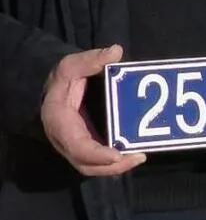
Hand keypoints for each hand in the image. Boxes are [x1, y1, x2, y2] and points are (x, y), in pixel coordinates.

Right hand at [41, 44, 145, 176]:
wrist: (51, 90)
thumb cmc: (62, 79)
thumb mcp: (71, 66)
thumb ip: (91, 60)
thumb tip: (116, 51)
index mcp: (59, 122)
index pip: (76, 145)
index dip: (96, 154)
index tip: (116, 155)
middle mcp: (65, 141)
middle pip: (86, 164)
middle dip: (111, 166)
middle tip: (138, 157)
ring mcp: (74, 146)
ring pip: (93, 167)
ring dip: (116, 167)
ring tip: (140, 156)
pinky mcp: (85, 146)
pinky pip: (98, 161)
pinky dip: (115, 163)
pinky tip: (134, 155)